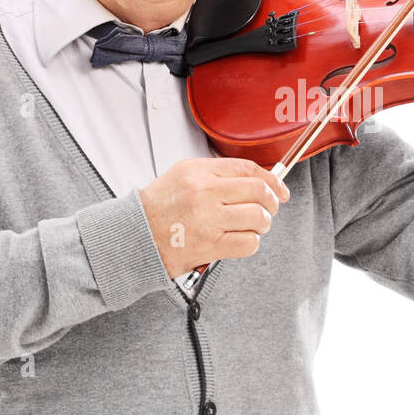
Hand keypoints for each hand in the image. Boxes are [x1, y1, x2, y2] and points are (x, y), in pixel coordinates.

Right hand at [138, 158, 290, 277]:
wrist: (134, 237)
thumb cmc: (157, 210)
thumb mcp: (182, 177)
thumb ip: (216, 174)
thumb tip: (256, 179)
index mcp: (198, 171)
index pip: (248, 169)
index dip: (271, 180)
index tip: (279, 189)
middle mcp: (204, 191)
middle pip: (258, 191)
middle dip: (271, 203)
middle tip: (269, 210)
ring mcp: (207, 219)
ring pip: (258, 217)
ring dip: (261, 225)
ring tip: (251, 227)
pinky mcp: (209, 245)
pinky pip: (249, 242)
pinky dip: (250, 243)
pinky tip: (238, 241)